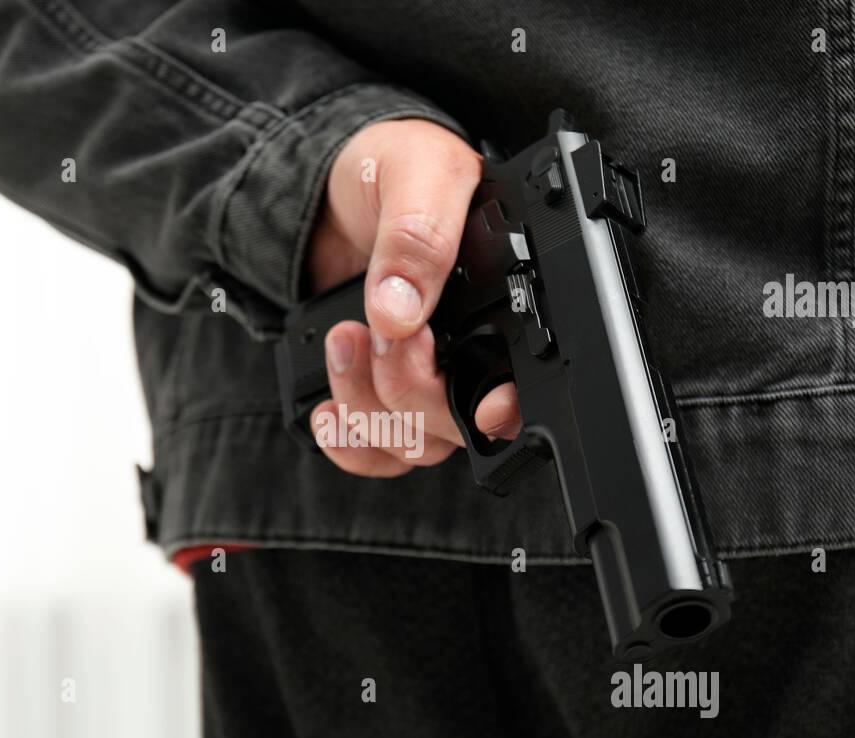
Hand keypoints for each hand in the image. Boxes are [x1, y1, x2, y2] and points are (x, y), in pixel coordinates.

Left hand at [304, 118, 520, 476]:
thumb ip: (418, 234)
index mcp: (509, 299)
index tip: (481, 408)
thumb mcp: (417, 172)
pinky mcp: (379, 396)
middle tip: (380, 330)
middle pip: (461, 425)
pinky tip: (327, 409)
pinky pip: (375, 454)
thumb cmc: (394, 166)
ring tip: (342, 339)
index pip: (527, 380)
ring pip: (415, 445)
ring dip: (370, 406)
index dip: (507, 407)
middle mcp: (475, 351)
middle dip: (411, 387)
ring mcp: (427, 381)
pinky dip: (349, 442)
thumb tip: (400, 311)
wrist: (330, 187)